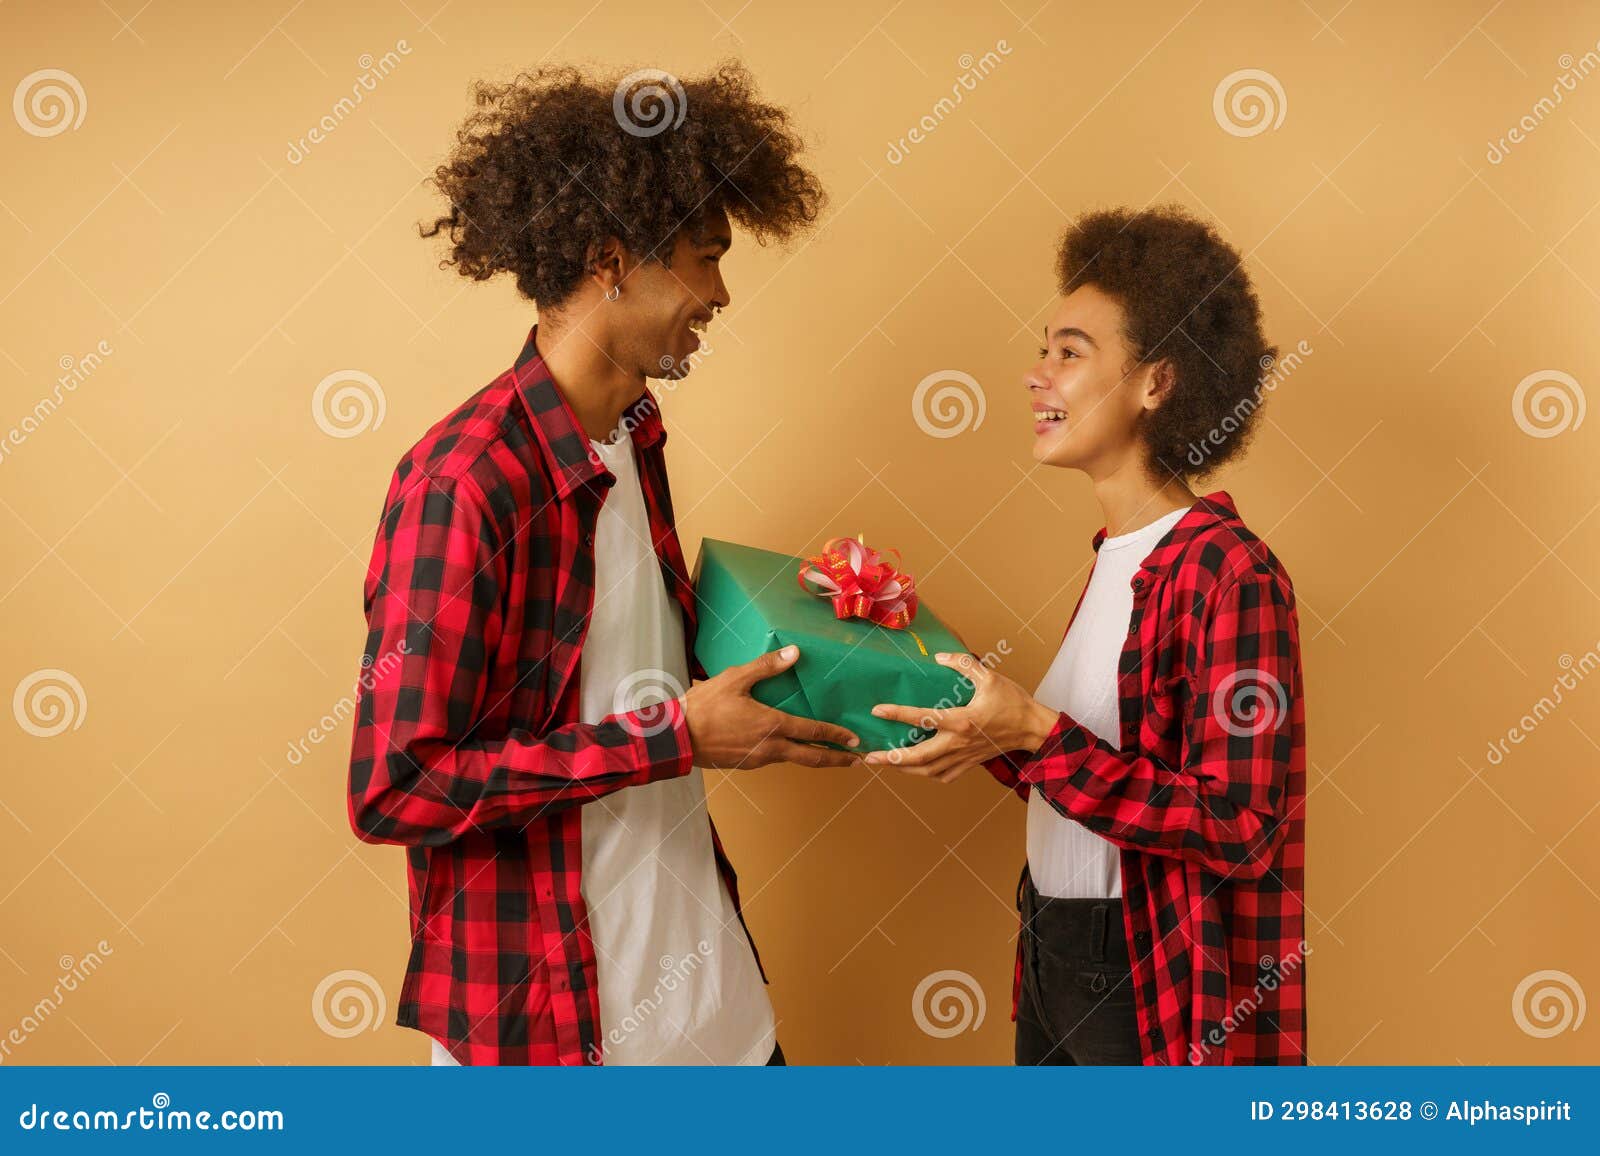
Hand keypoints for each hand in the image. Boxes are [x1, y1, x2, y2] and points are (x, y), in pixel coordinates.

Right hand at [682, 645, 862, 768]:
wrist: (678, 738)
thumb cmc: (705, 707)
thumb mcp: (735, 679)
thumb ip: (766, 666)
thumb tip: (794, 653)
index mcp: (773, 726)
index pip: (814, 732)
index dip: (837, 736)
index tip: (854, 740)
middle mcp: (771, 748)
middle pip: (812, 758)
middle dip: (836, 759)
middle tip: (855, 760)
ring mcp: (758, 759)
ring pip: (792, 759)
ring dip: (812, 757)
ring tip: (825, 751)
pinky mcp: (746, 764)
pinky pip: (774, 759)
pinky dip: (788, 755)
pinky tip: (786, 746)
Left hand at [862, 652, 1057, 781]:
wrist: (1033, 729)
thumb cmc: (1013, 702)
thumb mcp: (990, 677)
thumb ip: (964, 664)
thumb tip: (939, 657)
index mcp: (962, 720)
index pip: (923, 719)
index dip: (898, 714)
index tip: (877, 710)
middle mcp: (959, 742)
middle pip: (918, 757)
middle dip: (891, 758)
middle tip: (869, 756)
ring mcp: (963, 757)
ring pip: (927, 771)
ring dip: (904, 769)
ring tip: (886, 762)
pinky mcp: (970, 764)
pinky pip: (942, 775)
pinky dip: (925, 774)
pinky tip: (916, 768)